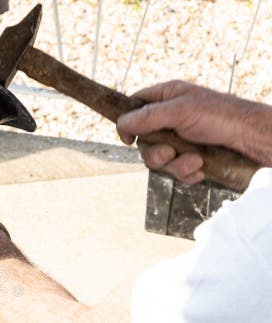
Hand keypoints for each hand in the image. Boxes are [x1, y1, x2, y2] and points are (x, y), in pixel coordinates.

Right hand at [116, 80, 265, 183]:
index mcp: (168, 98)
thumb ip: (148, 116)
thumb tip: (122, 123)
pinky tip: (201, 167)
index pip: (135, 107)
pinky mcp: (190, 158)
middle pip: (143, 141)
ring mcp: (180, 140)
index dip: (127, 123)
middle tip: (169, 152)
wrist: (253, 140)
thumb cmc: (223, 117)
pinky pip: (175, 172)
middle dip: (156, 152)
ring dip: (175, 164)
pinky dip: (187, 172)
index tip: (128, 139)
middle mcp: (171, 119)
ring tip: (195, 160)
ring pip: (159, 160)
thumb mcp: (181, 110)